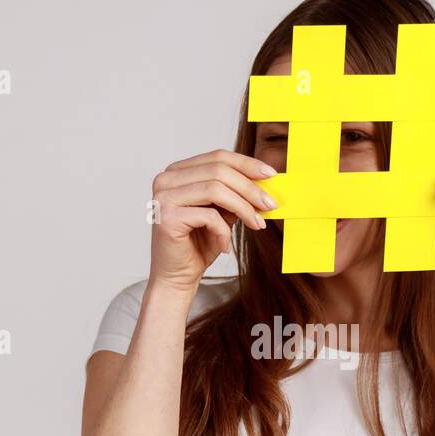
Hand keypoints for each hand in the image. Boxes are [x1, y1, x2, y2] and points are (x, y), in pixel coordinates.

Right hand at [148, 149, 277, 295]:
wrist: (176, 278)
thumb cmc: (198, 246)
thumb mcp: (222, 213)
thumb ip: (235, 194)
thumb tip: (266, 181)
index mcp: (178, 172)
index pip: (217, 157)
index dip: (247, 164)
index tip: (271, 175)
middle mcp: (166, 179)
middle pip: (219, 170)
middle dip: (250, 188)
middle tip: (270, 205)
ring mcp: (163, 197)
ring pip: (215, 189)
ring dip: (243, 207)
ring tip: (257, 224)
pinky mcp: (166, 217)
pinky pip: (208, 215)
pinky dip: (224, 232)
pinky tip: (225, 246)